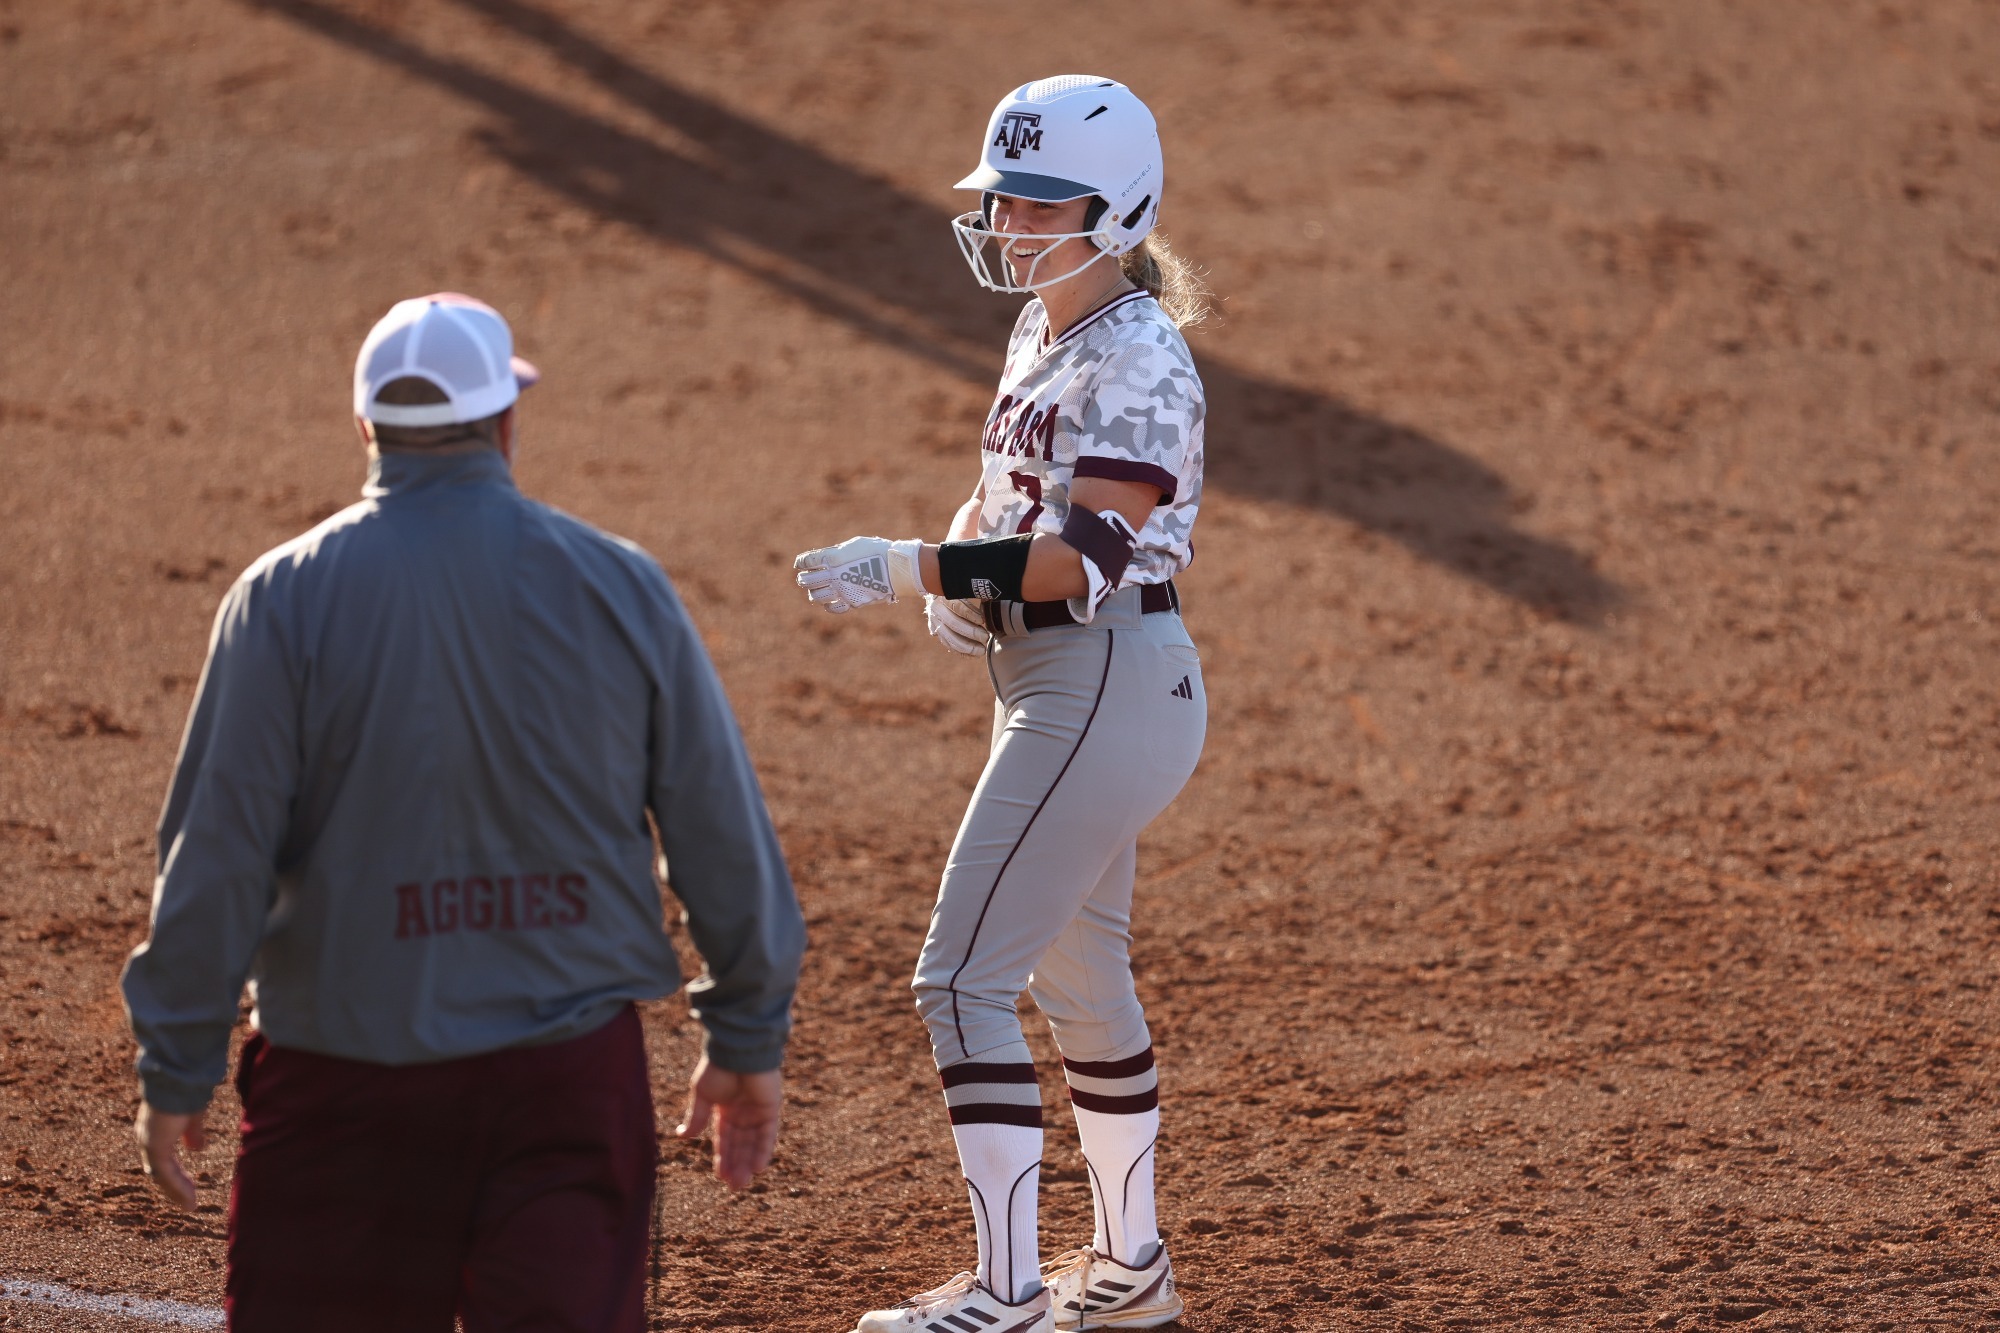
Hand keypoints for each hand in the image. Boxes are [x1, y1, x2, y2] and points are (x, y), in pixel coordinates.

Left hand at [134, 1102, 205, 1211]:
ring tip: (191, 1205)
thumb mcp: (194, 1115)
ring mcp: (149, 1143)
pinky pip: (166, 1174)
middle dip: (175, 1186)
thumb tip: (198, 1149)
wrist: (179, 1079)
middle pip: (160, 1170)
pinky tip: (190, 1198)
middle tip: (189, 1201)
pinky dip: (178, 1187)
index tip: (189, 1184)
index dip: (176, 1173)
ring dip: (177, 1191)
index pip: (163, 1158)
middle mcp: (148, 1137)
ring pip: (161, 1175)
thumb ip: (193, 1132)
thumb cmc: (187, 1091)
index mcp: (157, 1129)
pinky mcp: (155, 1147)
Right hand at [674, 1057, 782, 1189]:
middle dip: (737, 1165)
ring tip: (744, 1182)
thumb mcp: (702, 1095)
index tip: (721, 1177)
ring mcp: (758, 1110)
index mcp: (725, 1108)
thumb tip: (683, 1136)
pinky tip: (759, 1167)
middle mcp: (743, 1112)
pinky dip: (764, 1149)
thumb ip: (697, 1117)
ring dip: (749, 1162)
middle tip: (736, 1187)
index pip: (725, 1139)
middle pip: (740, 1145)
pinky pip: (768, 1133)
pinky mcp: (771, 1107)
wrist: (736, 1049)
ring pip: (754, 1142)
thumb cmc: (717, 1068)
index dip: (723, 1158)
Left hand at [794, 536, 922, 613]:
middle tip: (804, 578)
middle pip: (806, 580)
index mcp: (832, 557)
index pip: (807, 561)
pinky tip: (830, 601)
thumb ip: (837, 551)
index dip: (801, 562)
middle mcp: (833, 575)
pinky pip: (833, 608)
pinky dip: (828, 605)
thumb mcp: (854, 544)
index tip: (800, 564)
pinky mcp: (852, 602)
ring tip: (816, 590)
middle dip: (803, 579)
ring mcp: (841, 590)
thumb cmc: (877, 550)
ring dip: (814, 593)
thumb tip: (828, 557)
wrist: (895, 568)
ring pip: (816, 596)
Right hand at [926, 594, 986, 654]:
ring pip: (949, 638)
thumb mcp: (965, 588)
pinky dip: (962, 652)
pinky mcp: (936, 633)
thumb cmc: (958, 591)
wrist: (937, 595)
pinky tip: (974, 655)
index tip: (982, 621)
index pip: (956, 606)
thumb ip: (977, 591)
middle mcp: (936, 609)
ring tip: (982, 650)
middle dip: (971, 632)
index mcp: (943, 595)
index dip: (970, 614)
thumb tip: (993, 595)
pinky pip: (949, 645)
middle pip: (952, 623)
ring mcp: (934, 622)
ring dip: (967, 647)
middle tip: (985, 637)